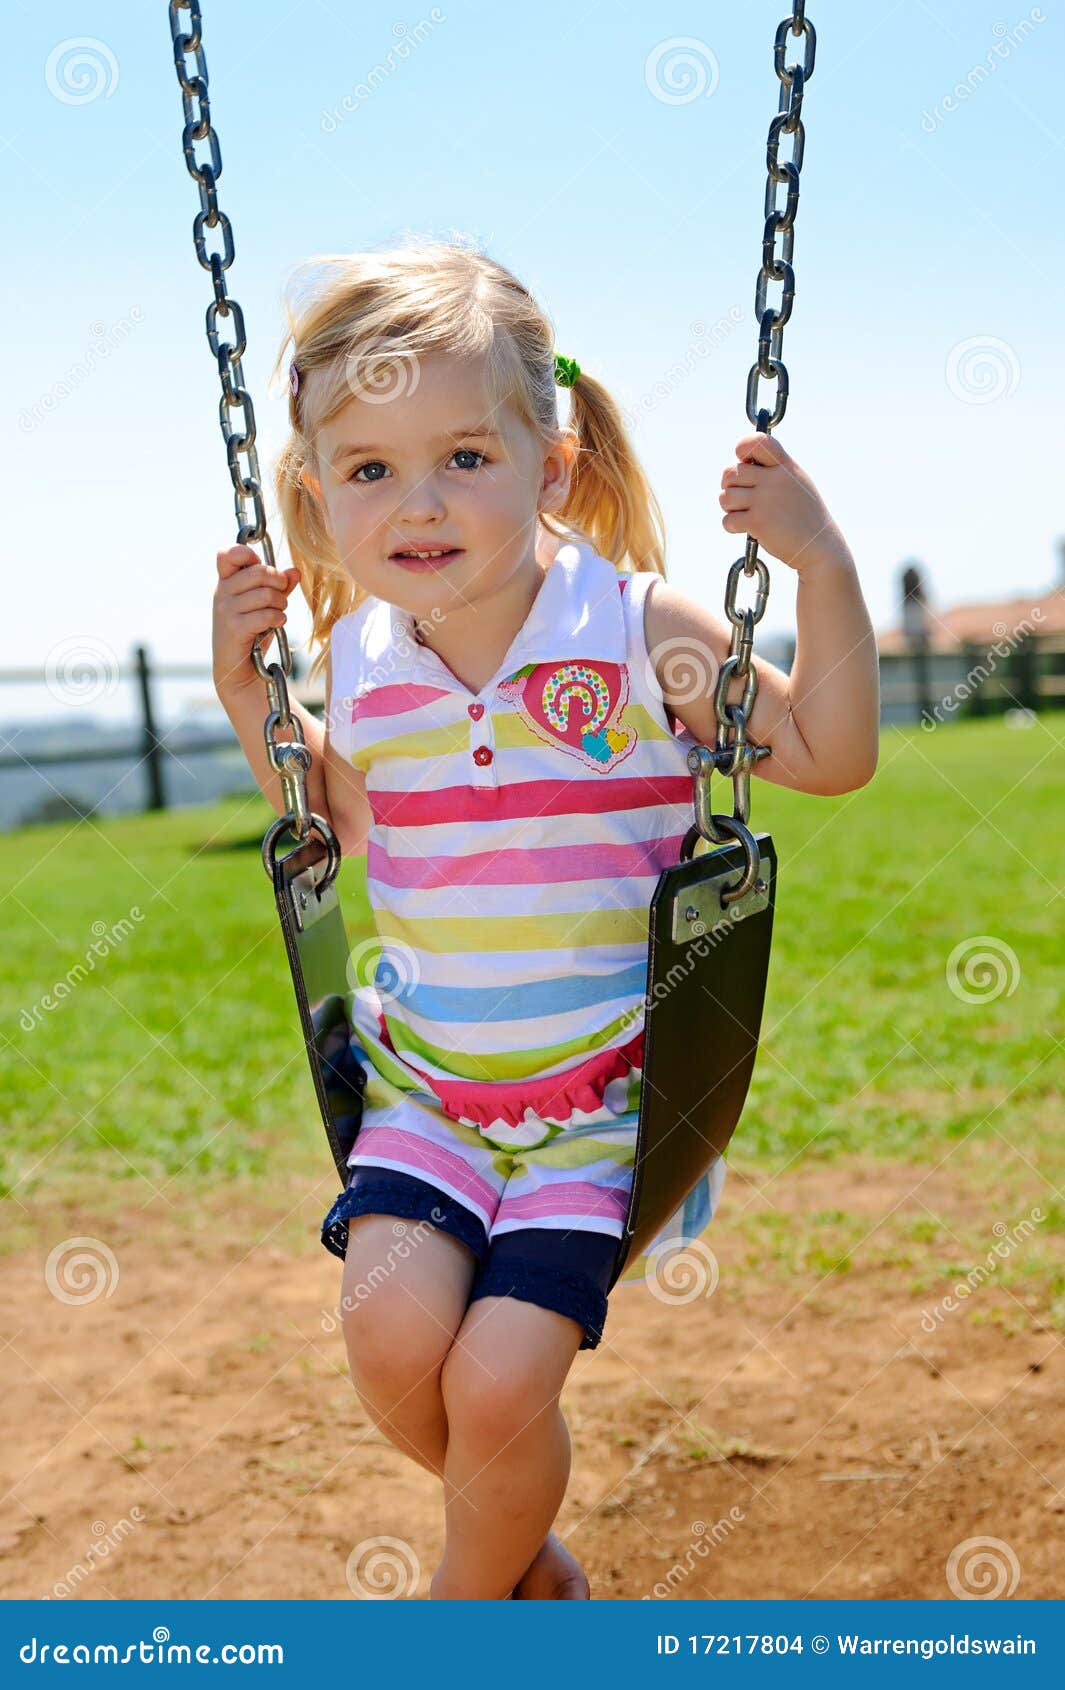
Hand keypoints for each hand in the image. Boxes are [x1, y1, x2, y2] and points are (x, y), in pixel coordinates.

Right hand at [213, 545, 300, 695]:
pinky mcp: (234, 628)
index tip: (261, 569)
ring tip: (279, 613)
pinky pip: (266, 614)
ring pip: (266, 594)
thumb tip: (295, 572)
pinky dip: (278, 619)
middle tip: (282, 596)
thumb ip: (279, 587)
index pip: (228, 554)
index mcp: (226, 582)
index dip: (247, 554)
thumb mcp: (265, 605)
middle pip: (260, 572)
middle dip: (279, 583)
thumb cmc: (252, 633)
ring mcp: (225, 610)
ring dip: (281, 604)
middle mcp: (222, 592)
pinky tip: (276, 624)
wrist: (238, 670)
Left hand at [719, 433, 847, 573]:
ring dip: (728, 507)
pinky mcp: (757, 522)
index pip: (757, 441)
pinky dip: (732, 526)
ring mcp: (765, 500)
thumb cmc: (806, 516)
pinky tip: (745, 528)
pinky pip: (728, 520)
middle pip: (731, 472)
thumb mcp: (797, 483)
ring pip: (725, 496)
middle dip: (729, 485)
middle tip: (739, 496)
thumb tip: (743, 463)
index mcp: (786, 466)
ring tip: (743, 513)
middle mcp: (774, 480)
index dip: (743, 448)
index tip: (744, 461)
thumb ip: (775, 471)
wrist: (819, 547)